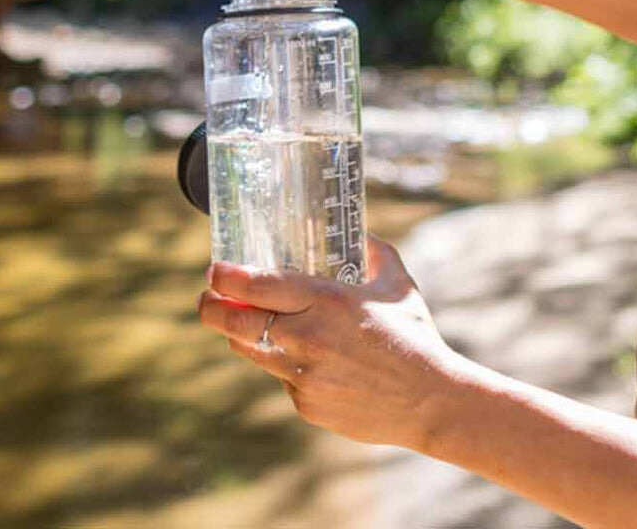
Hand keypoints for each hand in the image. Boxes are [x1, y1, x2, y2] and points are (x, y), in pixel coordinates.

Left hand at [196, 236, 455, 448]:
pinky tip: (310, 358)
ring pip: (252, 351)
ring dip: (242, 335)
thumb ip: (374, 252)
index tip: (215, 270)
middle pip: (237, 322)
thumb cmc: (414, 335)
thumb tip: (360, 232)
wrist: (428, 400)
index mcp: (326, 301)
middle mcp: (307, 337)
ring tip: (246, 322)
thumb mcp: (397, 283)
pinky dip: (286, 364)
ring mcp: (303, 375)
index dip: (227, 278)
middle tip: (208, 298)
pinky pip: (282, 378)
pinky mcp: (306, 404)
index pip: (258, 286)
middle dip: (212, 308)